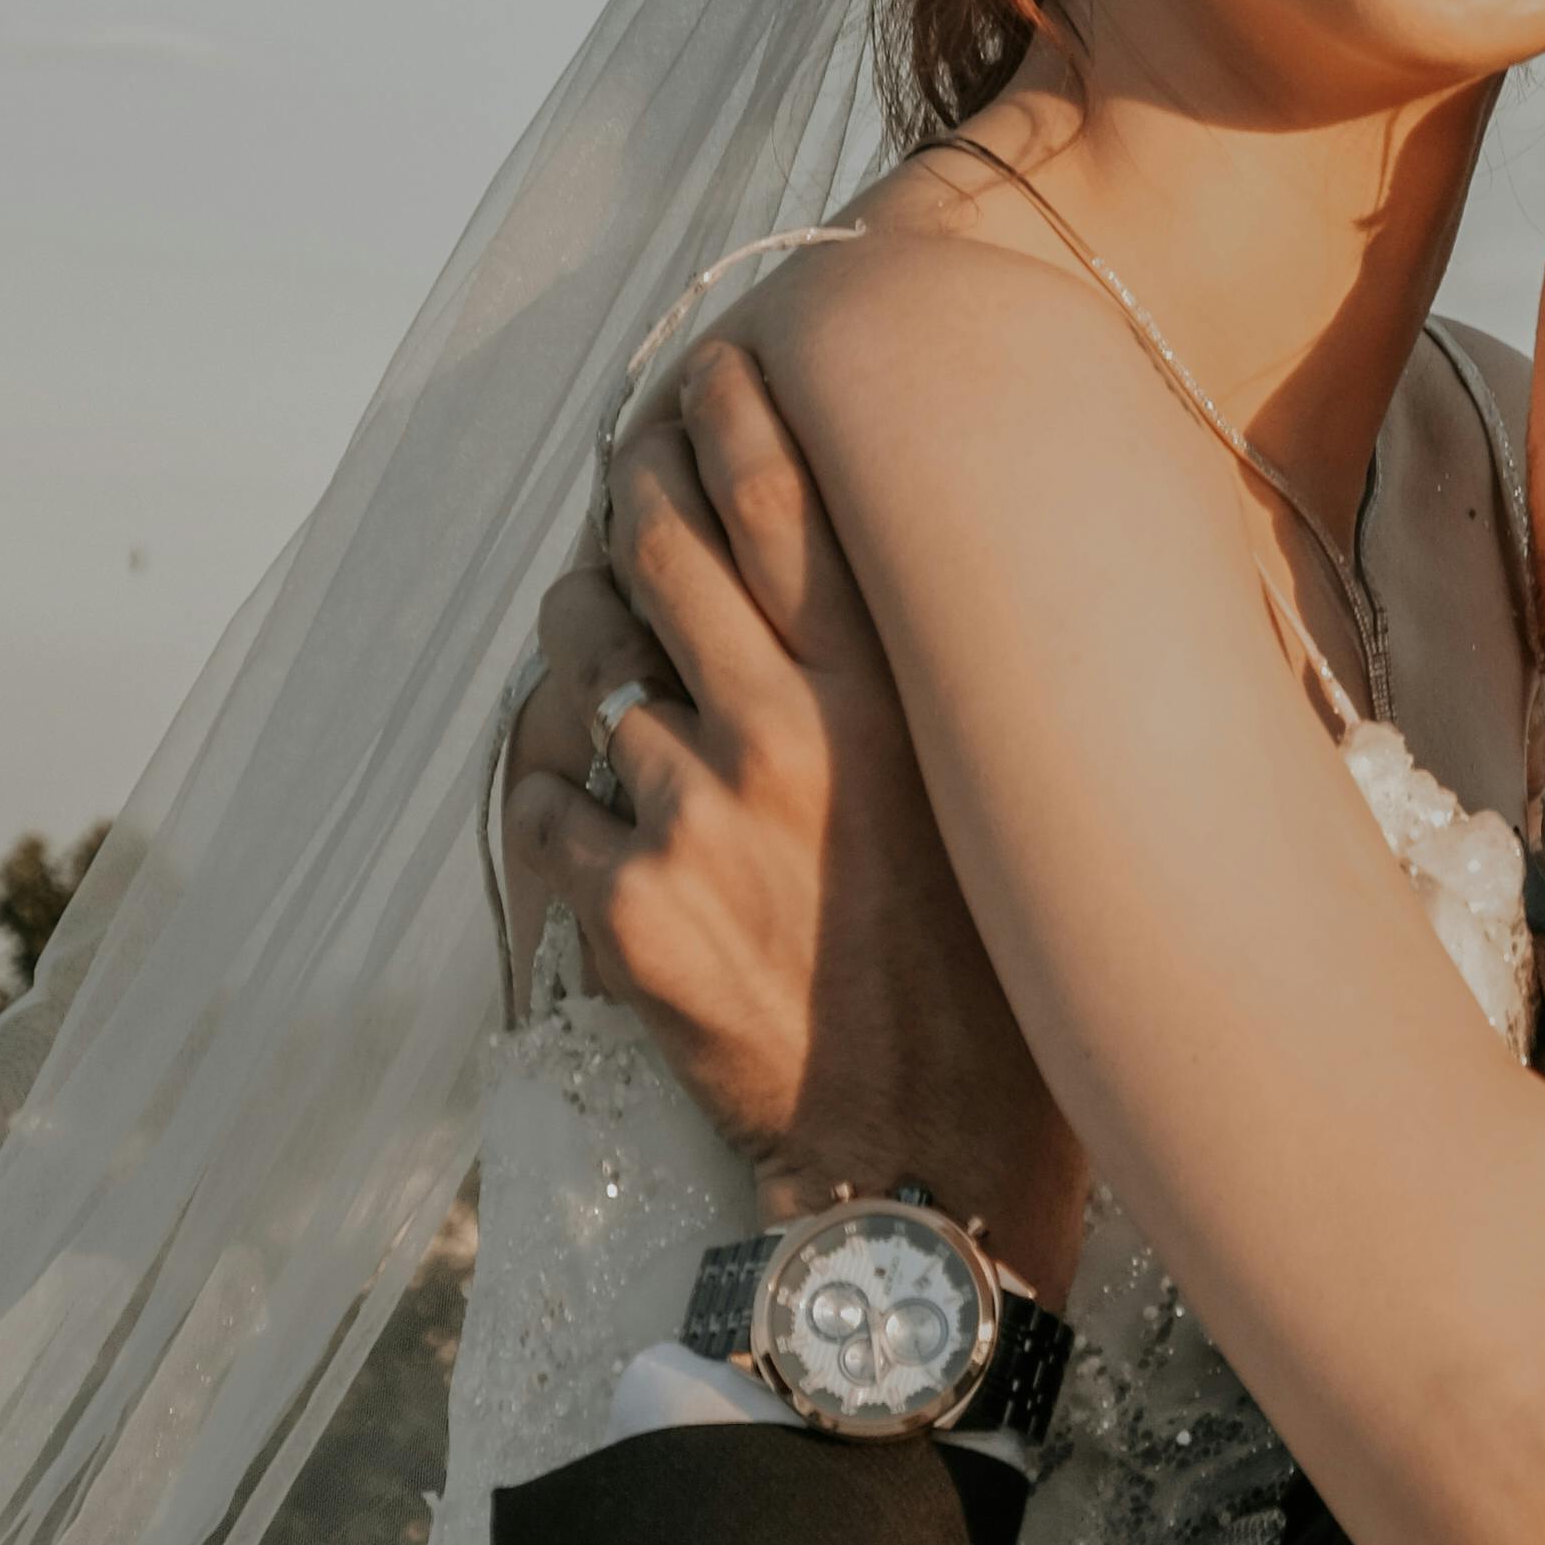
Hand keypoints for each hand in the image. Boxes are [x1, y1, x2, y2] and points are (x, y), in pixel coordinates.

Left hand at [495, 347, 1088, 1292]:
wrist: (925, 1171)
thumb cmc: (992, 991)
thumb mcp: (996, 812)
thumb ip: (934, 698)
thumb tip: (892, 599)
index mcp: (890, 701)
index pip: (787, 500)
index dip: (729, 416)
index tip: (702, 373)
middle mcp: (785, 735)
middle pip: (661, 551)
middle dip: (629, 490)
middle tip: (624, 462)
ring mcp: (693, 817)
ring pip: (589, 676)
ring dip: (587, 656)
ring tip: (602, 649)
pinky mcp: (623, 907)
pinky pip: (547, 807)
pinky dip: (556, 801)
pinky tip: (582, 813)